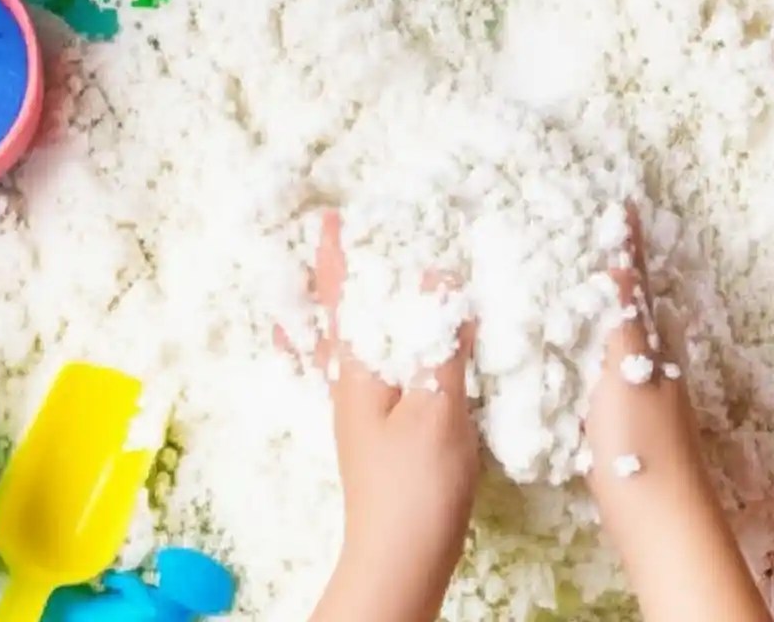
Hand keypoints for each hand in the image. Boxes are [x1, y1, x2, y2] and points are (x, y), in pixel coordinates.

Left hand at [303, 211, 478, 621]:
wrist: (402, 558)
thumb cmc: (417, 486)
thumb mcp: (437, 409)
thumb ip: (439, 345)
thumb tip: (437, 279)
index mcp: (357, 374)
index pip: (344, 301)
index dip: (339, 258)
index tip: (334, 216)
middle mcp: (351, 387)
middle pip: (339, 319)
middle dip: (341, 276)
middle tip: (347, 236)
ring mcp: (363, 412)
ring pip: (355, 345)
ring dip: (357, 307)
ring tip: (358, 280)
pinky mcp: (383, 432)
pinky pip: (375, 371)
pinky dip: (378, 345)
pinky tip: (389, 351)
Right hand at [584, 203, 770, 621]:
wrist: (662, 522)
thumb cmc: (639, 445)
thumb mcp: (627, 371)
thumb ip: (625, 316)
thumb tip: (625, 252)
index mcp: (654, 347)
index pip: (638, 282)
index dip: (628, 244)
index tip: (621, 204)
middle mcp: (656, 365)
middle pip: (637, 307)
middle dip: (620, 271)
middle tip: (598, 235)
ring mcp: (647, 396)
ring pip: (628, 338)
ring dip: (609, 308)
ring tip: (585, 284)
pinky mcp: (631, 426)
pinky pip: (612, 370)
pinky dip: (597, 349)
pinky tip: (583, 357)